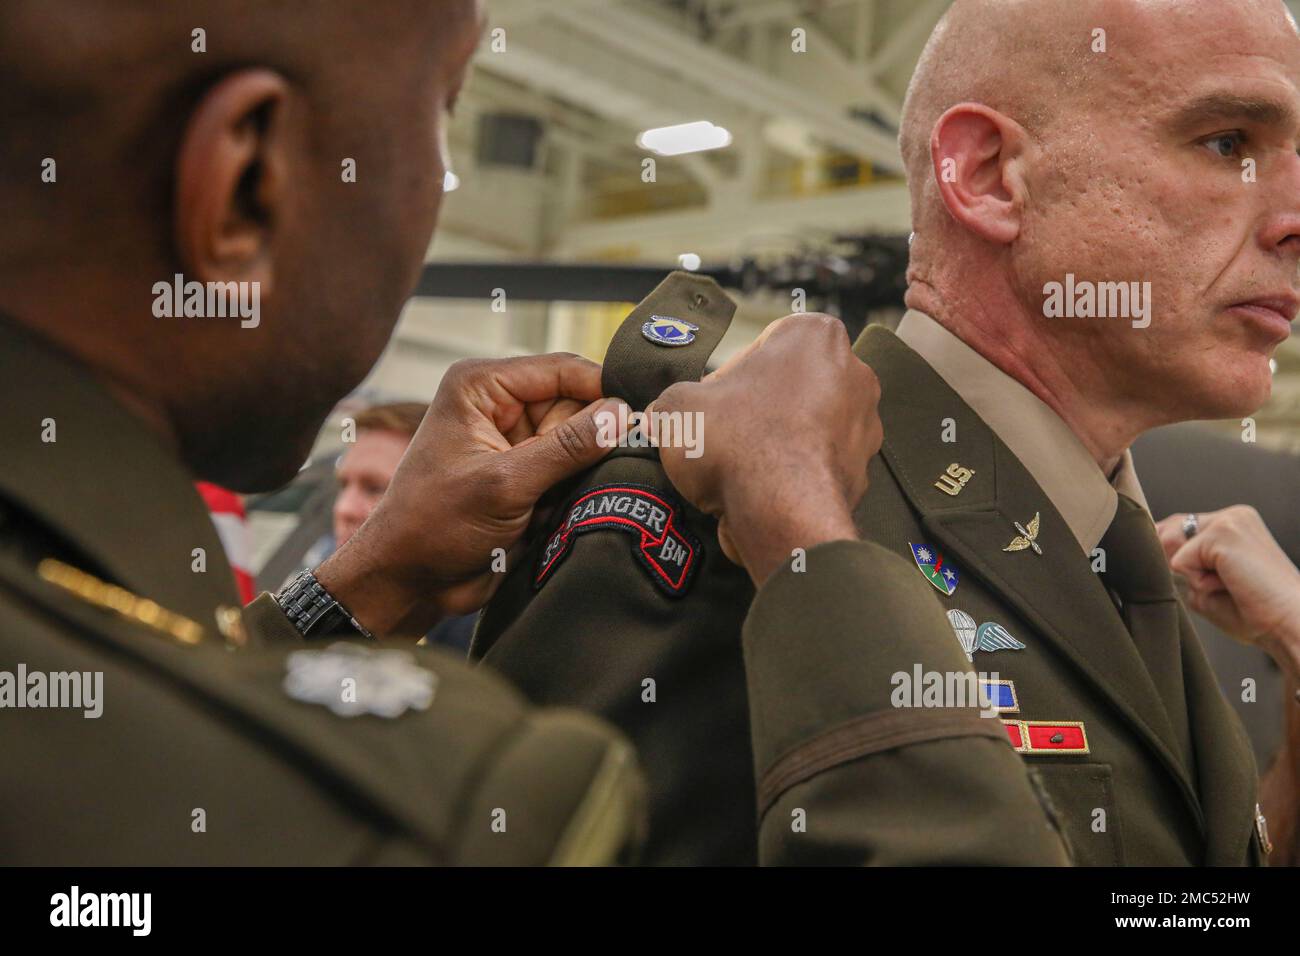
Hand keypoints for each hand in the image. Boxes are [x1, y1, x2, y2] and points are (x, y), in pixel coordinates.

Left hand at [316, 353, 623, 635]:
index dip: (602, 392)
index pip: (562, 369)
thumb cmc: (433, 526)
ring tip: (558, 501)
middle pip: (577, 406)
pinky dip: (572, 493)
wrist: (411, 581)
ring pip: (580, 443)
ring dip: (580, 473)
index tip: (639, 420)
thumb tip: (621, 414)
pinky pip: (572, 473)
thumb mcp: (505, 484)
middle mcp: (501, 405)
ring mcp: (516, 441)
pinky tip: (555, 514)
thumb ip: (567, 448)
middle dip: (589, 442)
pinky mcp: (527, 475)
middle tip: (582, 478)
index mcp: (483, 386)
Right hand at [649, 313, 879, 585]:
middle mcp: (854, 373)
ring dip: (775, 443)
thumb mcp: (679, 407)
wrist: (780, 514)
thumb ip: (672, 402)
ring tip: (738, 468)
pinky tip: (762, 491)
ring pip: (805, 427)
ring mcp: (865, 425)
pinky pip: (816, 467)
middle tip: (721, 434)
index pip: (761, 345)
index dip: (727, 377)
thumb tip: (664, 416)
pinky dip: (792, 476)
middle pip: (788, 386)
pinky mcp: (863, 471)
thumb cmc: (738, 443)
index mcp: (815, 336)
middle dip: (756, 409)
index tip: (711, 403)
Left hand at [1155, 505, 1299, 675]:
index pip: (1180, 527)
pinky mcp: (1223, 533)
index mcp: (1235, 525)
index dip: (1171, 554)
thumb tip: (1153, 551)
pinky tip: (1231, 585)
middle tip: (1221, 586)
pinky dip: (1198, 582)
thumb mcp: (1208, 585)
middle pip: (1169, 529)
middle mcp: (1233, 516)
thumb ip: (1182, 565)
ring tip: (1228, 586)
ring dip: (1191, 575)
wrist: (1291, 625)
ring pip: (1171, 545)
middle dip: (1177, 563)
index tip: (1194, 577)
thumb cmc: (1257, 613)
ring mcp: (1229, 521)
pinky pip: (1180, 561)